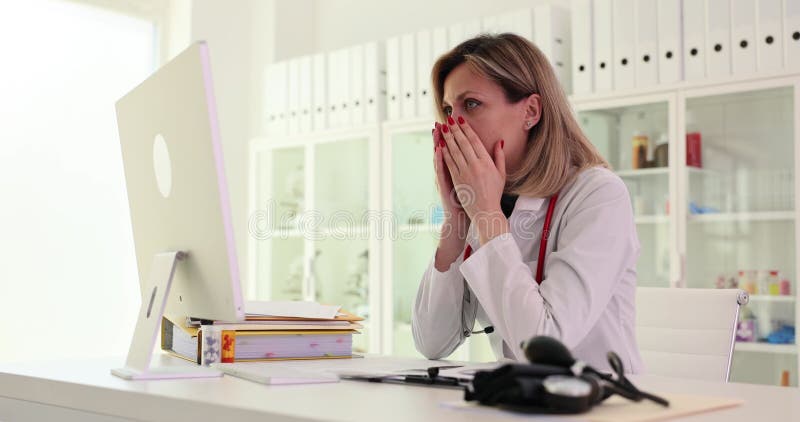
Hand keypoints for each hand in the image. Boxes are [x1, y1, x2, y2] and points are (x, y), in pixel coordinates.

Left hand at [439, 116, 508, 243]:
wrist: (486, 211)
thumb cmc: (494, 193)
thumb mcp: (501, 174)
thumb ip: (499, 157)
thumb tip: (499, 141)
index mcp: (487, 163)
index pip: (475, 141)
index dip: (467, 129)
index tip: (461, 120)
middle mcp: (476, 165)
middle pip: (463, 143)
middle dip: (455, 130)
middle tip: (448, 119)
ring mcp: (465, 173)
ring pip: (454, 151)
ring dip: (448, 138)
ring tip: (442, 127)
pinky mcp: (457, 180)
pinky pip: (449, 163)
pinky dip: (444, 153)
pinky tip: (440, 145)